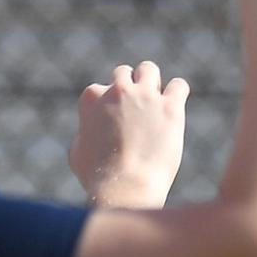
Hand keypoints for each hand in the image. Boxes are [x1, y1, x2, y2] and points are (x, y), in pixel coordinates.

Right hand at [71, 61, 188, 208]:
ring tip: (156, 104)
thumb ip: (85, 131)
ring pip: (149, 70)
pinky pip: (179, 85)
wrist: (126, 186)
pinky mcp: (170, 108)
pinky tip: (175, 107)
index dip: (110, 107)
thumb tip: (90, 130)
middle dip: (130, 88)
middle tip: (138, 112)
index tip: (116, 125)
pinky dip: (177, 92)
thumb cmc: (98, 177)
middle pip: (125, 73)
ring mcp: (145, 96)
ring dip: (152, 82)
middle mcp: (118, 90)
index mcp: (91, 97)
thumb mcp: (77, 151)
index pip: (101, 89)